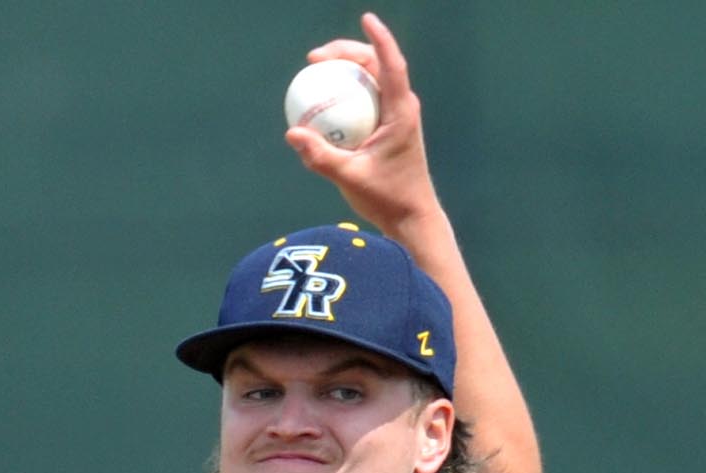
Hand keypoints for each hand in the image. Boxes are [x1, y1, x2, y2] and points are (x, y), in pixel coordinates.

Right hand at [286, 12, 438, 233]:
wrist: (412, 219)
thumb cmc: (387, 198)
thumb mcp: (349, 177)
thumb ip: (320, 156)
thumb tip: (292, 132)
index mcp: (400, 113)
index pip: (391, 65)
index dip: (380, 38)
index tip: (367, 18)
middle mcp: (402, 108)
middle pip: (377, 65)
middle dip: (348, 52)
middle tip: (314, 58)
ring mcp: (397, 117)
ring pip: (372, 80)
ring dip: (346, 70)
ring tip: (316, 71)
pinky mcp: (390, 128)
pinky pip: (366, 100)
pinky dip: (346, 93)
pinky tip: (324, 101)